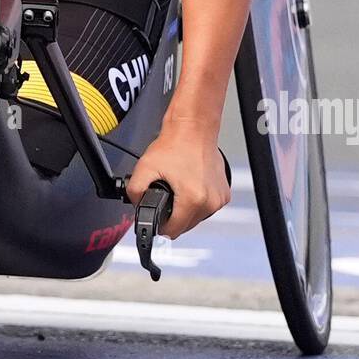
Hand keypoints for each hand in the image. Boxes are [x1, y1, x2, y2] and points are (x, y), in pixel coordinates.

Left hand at [127, 125, 230, 239]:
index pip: (173, 230)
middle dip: (174, 216)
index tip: (158, 219)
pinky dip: (197, 201)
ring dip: (186, 209)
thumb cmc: (176, 143)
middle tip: (167, 196)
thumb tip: (136, 205)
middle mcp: (210, 201)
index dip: (160, 226)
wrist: (194, 128)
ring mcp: (219, 197)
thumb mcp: (145, 167)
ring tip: (179, 189)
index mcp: (193, 199)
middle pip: (186, 226)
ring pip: (197, 217)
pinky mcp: (224, 192)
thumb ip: (134, 191)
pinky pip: (206, 207)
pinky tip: (190, 186)